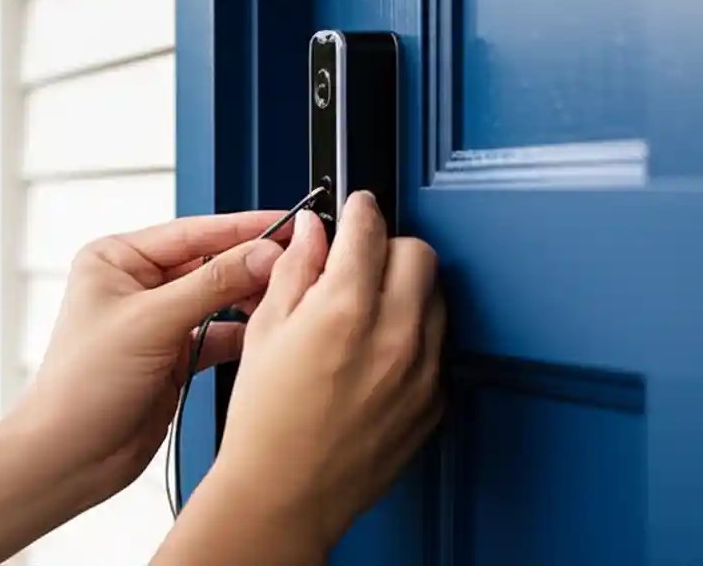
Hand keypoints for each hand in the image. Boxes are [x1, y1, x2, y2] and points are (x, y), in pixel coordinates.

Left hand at [11, 211, 290, 503]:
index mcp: (116, 259)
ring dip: (249, 299)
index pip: (191, 232)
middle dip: (250, 264)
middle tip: (294, 264)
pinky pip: (219, 334)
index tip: (284, 225)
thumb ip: (212, 284)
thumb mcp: (150, 322)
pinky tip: (266, 332)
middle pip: (208, 262)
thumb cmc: (81, 386)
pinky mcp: (173, 356)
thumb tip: (260, 253)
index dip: (240, 229)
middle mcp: (136, 285)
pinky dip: (242, 334)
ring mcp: (157, 321)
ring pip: (218, 298)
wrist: (71, 457)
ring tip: (285, 296)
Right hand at [200, 193, 444, 553]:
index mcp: (344, 309)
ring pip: (436, 297)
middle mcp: (393, 334)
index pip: (369, 227)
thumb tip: (312, 234)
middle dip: (389, 247)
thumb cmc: (266, 424)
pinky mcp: (434, 401)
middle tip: (361, 262)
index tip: (355, 207)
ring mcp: (421, 370)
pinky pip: (437, 347)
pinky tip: (379, 354)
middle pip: (419, 253)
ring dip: (406, 290)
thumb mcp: (265, 332)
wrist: (285, 494)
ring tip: (367, 313)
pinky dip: (414, 338)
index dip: (358, 209)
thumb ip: (294, 271)